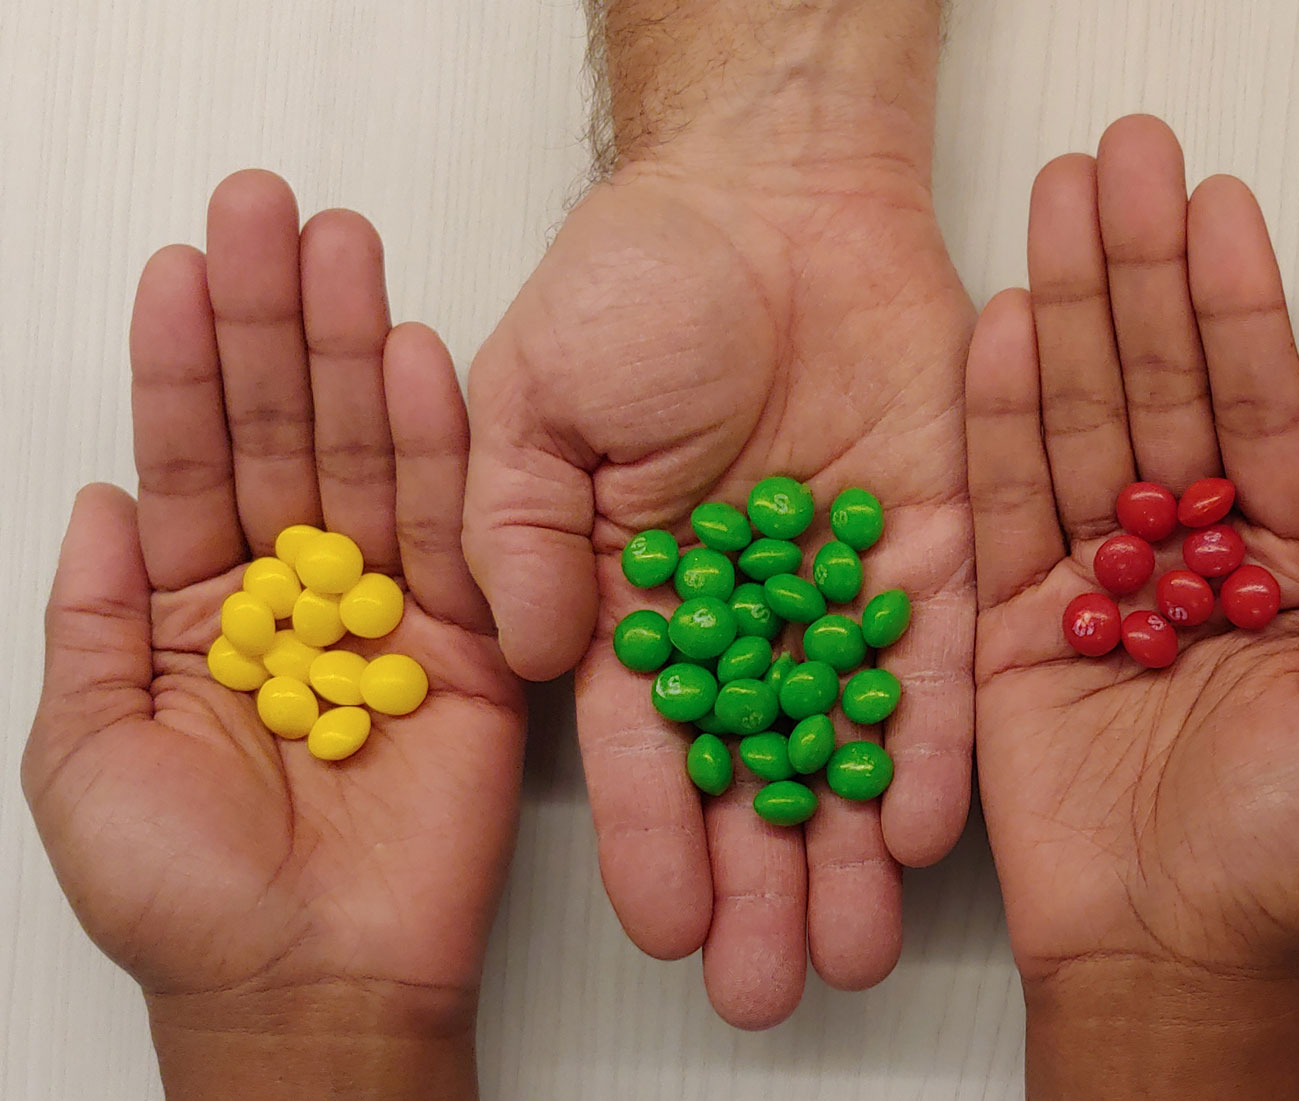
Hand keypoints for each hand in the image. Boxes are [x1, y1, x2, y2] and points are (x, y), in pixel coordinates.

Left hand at [21, 171, 522, 1097]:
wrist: (307, 982)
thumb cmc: (181, 895)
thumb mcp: (81, 751)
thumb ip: (94, 621)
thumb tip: (103, 498)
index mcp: (194, 615)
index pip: (187, 461)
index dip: (182, 364)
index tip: (185, 266)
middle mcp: (293, 597)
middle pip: (280, 434)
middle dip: (274, 320)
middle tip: (273, 211)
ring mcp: (384, 615)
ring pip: (366, 458)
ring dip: (354, 349)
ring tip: (344, 246)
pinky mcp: (472, 649)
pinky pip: (456, 535)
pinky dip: (441, 447)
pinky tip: (420, 357)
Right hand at [461, 3, 973, 1024]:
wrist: (774, 198)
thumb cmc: (639, 282)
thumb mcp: (536, 396)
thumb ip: (524, 525)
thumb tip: (539, 653)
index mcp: (641, 602)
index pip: (644, 744)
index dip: (651, 838)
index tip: (666, 930)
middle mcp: (748, 620)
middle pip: (753, 774)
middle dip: (759, 885)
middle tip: (768, 994)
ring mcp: (844, 593)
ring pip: (847, 746)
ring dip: (848, 854)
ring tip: (849, 960)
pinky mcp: (936, 551)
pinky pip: (938, 664)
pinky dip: (932, 746)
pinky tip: (926, 834)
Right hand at [964, 117, 1298, 1097]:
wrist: (1170, 960)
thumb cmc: (1289, 859)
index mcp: (1295, 564)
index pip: (1265, 407)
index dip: (1239, 305)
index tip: (1222, 203)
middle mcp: (1197, 555)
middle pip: (1166, 389)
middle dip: (1145, 271)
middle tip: (1125, 159)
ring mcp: (1101, 582)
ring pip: (1084, 421)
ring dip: (1072, 309)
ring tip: (1058, 201)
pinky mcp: (1011, 623)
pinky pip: (1005, 503)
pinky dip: (999, 415)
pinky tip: (1004, 320)